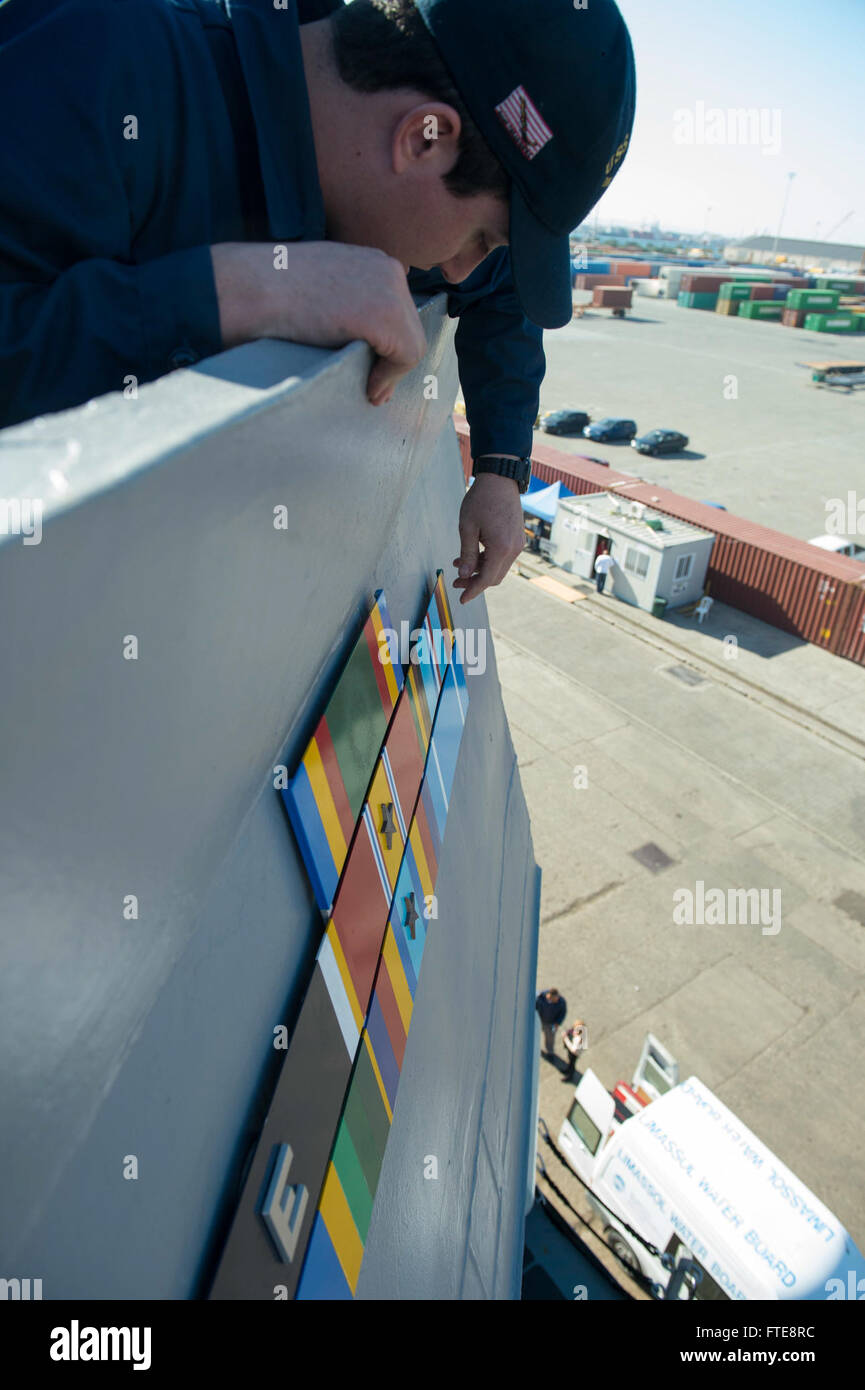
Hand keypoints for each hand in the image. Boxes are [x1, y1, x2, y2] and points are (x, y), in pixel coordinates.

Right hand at [210, 241, 426, 404]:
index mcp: (374, 262)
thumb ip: (352, 307)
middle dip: (393, 362)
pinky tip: (368, 388)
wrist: (249, 287)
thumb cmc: (271, 292)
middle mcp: (388, 269)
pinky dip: (389, 378)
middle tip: (375, 391)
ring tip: (369, 391)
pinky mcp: (383, 314)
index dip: (390, 347)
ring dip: (390, 372)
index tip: (375, 372)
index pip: (400, 312)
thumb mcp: (324, 290)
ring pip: (411, 345)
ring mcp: (389, 290)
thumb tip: (370, 342)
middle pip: (411, 329)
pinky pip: (406, 357)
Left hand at [453, 469, 525, 603]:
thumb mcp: (467, 528)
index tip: (461, 600)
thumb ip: (467, 554)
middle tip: (456, 582)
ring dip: (480, 570)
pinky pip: (502, 557)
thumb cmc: (481, 500)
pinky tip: (471, 554)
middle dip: (475, 582)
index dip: (473, 591)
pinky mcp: (516, 538)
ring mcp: (517, 544)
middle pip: (494, 576)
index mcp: (501, 548)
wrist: (500, 479)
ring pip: (498, 567)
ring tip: (459, 564)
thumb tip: (464, 575)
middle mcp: (513, 549)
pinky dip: (487, 560)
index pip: (486, 579)